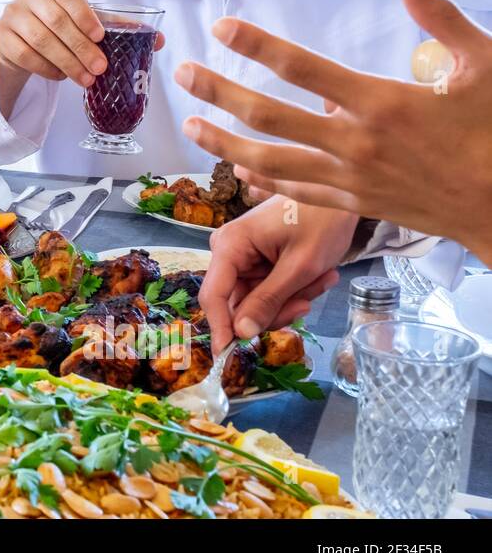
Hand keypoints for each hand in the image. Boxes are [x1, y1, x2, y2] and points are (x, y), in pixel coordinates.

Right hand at [0, 0, 164, 115]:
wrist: (23, 40)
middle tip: (99, 68)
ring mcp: (12, 14)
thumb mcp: (89, 23)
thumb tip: (160, 41)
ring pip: (39, 40)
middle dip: (80, 47)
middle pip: (55, 21)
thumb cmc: (62, 27)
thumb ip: (119, 28)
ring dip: (66, 62)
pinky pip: (24, 55)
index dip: (84, 15)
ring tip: (85, 79)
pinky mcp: (1, 36)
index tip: (101, 36)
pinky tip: (61, 76)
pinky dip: (45, 68)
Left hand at [174, 0, 491, 260]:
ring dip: (223, 142)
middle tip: (181, 73)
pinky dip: (263, 180)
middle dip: (219, 92)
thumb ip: (441, 16)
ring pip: (270, 161)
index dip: (257, 46)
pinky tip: (240, 169)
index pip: (302, 67)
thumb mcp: (485, 63)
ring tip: (189, 126)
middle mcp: (354, 142)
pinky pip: (296, 192)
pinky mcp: (355, 204)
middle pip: (269, 116)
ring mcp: (350, 178)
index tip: (221, 28)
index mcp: (380, 101)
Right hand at [200, 198, 356, 352]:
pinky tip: (319, 277)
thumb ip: (268, 301)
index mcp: (230, 246)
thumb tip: (241, 334)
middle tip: (309, 303)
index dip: (220, 329)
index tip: (229, 360)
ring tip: (323, 280)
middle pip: (239, 303)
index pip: (214, 296)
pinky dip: (294, 290)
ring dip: (292, 298)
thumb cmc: (320, 221)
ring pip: (258, 300)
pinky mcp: (258, 260)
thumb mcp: (300, 266)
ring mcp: (243, 256)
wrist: (339, 192)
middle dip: (276, 308)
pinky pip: (268, 290)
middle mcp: (229, 251)